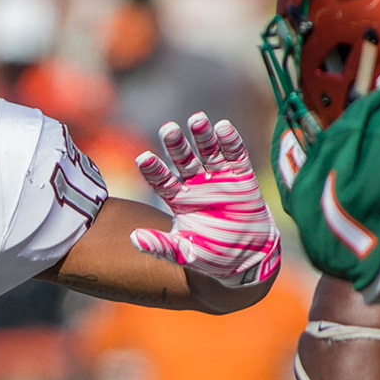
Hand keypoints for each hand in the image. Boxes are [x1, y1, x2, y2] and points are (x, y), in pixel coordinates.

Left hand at [131, 113, 281, 287]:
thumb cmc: (211, 256)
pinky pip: (236, 157)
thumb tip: (133, 238)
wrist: (246, 259)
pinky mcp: (242, 179)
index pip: (162, 180)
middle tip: (167, 128)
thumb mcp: (184, 253)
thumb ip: (161, 246)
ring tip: (196, 119)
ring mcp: (219, 180)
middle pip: (183, 160)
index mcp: (179, 200)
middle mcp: (196, 185)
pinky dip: (230, 142)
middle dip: (176, 145)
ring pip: (208, 153)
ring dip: (203, 136)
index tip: (142, 158)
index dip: (153, 169)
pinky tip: (223, 127)